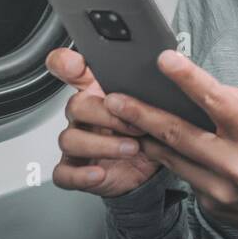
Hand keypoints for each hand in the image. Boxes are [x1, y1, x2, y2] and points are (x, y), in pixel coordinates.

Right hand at [45, 47, 161, 198]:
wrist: (151, 168)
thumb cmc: (147, 130)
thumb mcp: (154, 106)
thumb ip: (153, 87)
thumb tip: (173, 65)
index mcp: (97, 91)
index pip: (69, 68)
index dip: (65, 63)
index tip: (76, 65)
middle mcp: (84, 114)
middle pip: (76, 105)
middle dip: (107, 115)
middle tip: (135, 125)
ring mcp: (78, 141)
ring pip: (70, 139)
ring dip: (102, 145)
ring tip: (131, 148)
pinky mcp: (77, 169)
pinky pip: (64, 173)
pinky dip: (80, 175)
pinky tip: (100, 173)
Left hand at [107, 50, 237, 231]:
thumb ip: (234, 100)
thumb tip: (195, 87)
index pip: (215, 100)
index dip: (187, 78)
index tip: (163, 59)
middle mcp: (236, 162)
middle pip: (178, 133)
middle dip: (142, 114)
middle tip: (113, 99)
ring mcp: (221, 188)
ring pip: (172, 158)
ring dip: (145, 137)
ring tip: (120, 119)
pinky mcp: (211, 205)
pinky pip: (183, 176)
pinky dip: (169, 159)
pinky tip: (155, 145)